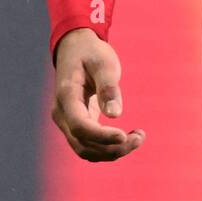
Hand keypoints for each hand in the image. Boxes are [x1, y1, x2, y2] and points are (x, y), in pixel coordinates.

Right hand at [51, 27, 144, 161]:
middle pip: (83, 145)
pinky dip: (108, 147)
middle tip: (140, 137)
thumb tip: (115, 114)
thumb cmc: (91, 52)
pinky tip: (128, 138)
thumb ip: (108, 87)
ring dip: (112, 151)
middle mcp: (62, 114)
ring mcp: (67, 122)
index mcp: (66, 96)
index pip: (80, 126)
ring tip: (138, 138)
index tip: (124, 135)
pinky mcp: (76, 124)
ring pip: (86, 150)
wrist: (75, 48)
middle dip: (112, 148)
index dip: (102, 136)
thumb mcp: (104, 63)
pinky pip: (89, 145)